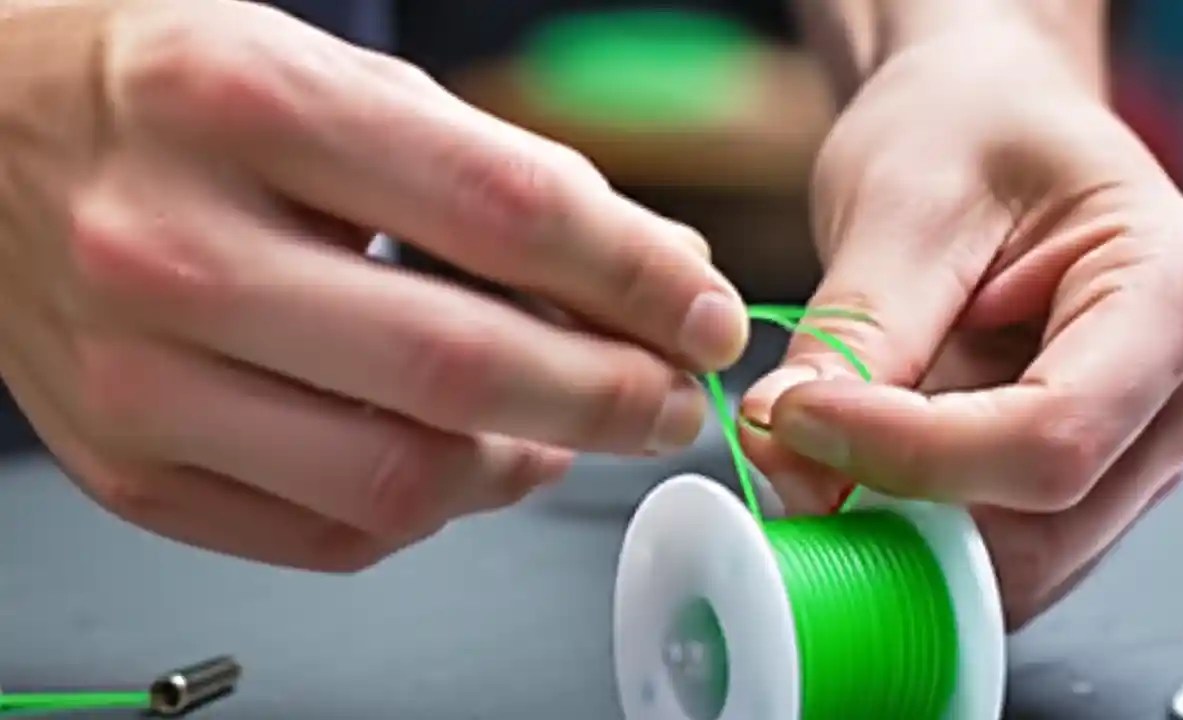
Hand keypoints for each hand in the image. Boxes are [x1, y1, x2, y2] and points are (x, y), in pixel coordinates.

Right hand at [0, 1, 747, 569]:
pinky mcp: (130, 468)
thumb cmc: (182, 98)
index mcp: (245, 104)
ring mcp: (139, 377)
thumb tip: (652, 277)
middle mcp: (174, 247)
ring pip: (400, 478)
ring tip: (569, 431)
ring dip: (528, 467)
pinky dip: (433, 508)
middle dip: (610, 398)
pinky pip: (331, 533)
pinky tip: (463, 458)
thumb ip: (500, 177)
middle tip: (670, 399)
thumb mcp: (340, 84)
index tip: (706, 316)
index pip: (504, 209)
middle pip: (460, 368)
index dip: (637, 278)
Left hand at [740, 25, 1182, 627]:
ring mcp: (1137, 444)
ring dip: (900, 524)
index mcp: (1170, 289)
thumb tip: (789, 449)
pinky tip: (859, 461)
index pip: (1050, 435)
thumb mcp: (900, 210)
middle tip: (789, 451)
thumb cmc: (966, 130)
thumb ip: (855, 337)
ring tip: (824, 439)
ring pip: (1019, 557)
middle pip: (1042, 520)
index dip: (909, 454)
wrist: (983, 122)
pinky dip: (913, 525)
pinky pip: (998, 547)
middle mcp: (1180, 386)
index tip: (794, 420)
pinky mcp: (1083, 477)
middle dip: (897, 506)